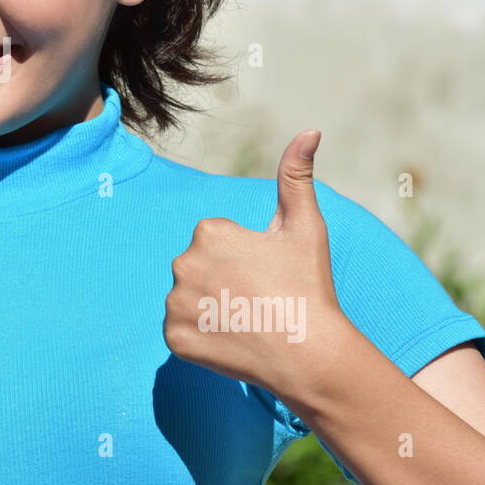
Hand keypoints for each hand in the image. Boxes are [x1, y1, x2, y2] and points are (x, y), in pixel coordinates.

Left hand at [162, 130, 348, 394]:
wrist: (309, 354)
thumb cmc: (308, 287)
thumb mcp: (304, 227)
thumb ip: (296, 176)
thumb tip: (310, 131)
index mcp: (209, 231)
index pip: (215, 241)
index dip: (242, 259)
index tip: (264, 276)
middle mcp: (183, 262)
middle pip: (197, 268)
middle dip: (221, 281)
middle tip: (257, 300)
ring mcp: (176, 302)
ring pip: (188, 299)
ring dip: (209, 308)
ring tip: (245, 321)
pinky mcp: (174, 337)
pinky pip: (181, 331)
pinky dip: (200, 337)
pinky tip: (229, 340)